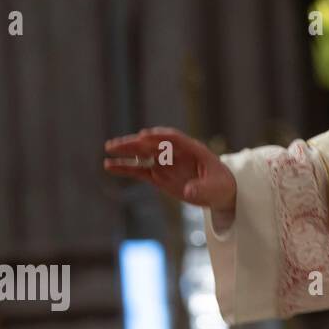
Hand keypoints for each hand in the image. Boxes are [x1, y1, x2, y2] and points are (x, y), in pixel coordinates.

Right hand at [103, 126, 236, 211]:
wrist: (219, 193)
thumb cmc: (221, 186)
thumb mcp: (215, 188)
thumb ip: (202, 188)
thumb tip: (189, 191)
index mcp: (193, 149)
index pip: (174, 139)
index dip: (159, 137)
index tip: (144, 135)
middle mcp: (176, 153)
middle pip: (154, 144)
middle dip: (136, 143)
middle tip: (117, 143)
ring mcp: (166, 163)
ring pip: (143, 154)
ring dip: (127, 151)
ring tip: (108, 148)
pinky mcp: (158, 175)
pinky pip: (139, 170)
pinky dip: (125, 168)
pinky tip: (109, 166)